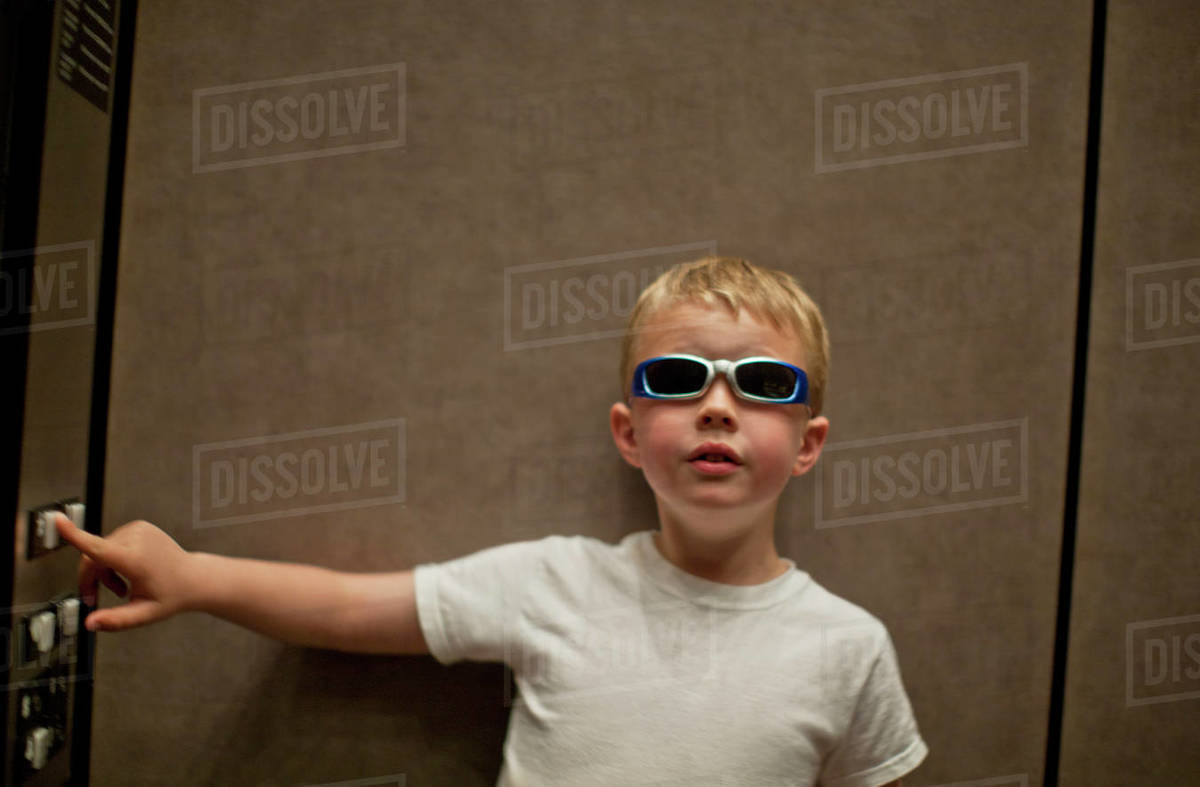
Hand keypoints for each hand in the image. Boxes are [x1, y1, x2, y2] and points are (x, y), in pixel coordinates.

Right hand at [53, 513, 196, 631]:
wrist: (192, 577)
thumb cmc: (171, 595)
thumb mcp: (144, 614)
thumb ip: (116, 621)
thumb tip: (90, 624)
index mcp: (136, 559)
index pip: (99, 547)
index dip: (74, 535)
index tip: (57, 519)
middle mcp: (136, 539)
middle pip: (92, 557)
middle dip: (88, 579)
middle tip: (94, 599)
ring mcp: (138, 529)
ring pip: (100, 550)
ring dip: (102, 571)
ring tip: (120, 589)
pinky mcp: (138, 526)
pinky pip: (110, 543)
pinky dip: (111, 559)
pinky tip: (126, 572)